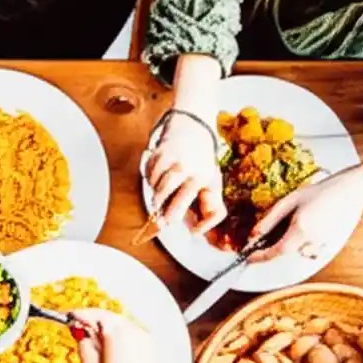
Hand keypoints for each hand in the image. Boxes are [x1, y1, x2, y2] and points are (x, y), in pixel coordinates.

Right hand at [72, 309, 168, 362]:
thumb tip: (80, 331)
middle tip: (76, 328)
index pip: (95, 314)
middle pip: (107, 317)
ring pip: (117, 324)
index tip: (66, 316)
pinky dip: (114, 335)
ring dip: (103, 328)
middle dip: (91, 320)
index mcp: (117, 333)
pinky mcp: (146, 345)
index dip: (79, 314)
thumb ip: (83, 344)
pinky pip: (126, 333)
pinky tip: (107, 350)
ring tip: (90, 342)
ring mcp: (142, 336)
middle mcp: (132, 329)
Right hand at [146, 113, 225, 234]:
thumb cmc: (203, 165)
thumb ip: (211, 210)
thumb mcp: (213, 184)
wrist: (193, 130)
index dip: (176, 210)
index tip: (169, 222)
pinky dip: (150, 181)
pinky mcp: (158, 153)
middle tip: (156, 216)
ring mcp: (170, 157)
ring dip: (155, 193)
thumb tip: (196, 232)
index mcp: (202, 174)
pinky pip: (149, 173)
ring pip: (155, 181)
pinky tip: (157, 183)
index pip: (186, 193)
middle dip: (159, 203)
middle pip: (166, 187)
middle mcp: (185, 164)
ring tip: (159, 200)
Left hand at [247, 170, 362, 262]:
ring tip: (294, 224)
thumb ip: (270, 219)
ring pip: (298, 251)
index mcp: (301, 228)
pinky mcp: (329, 242)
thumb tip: (254, 234)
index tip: (250, 257)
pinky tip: (308, 226)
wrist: (349, 190)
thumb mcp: (289, 201)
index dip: (261, 257)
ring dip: (290, 243)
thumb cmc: (319, 192)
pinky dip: (303, 242)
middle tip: (265, 238)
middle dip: (274, 248)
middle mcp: (312, 239)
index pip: (277, 251)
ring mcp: (322, 242)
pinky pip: (310, 248)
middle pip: (286, 252)